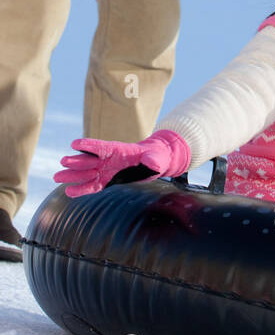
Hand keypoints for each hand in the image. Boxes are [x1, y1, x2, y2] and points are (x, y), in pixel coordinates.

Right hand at [53, 130, 190, 197]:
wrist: (155, 162)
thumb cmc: (156, 157)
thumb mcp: (157, 157)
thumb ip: (153, 160)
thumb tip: (152, 163)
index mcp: (118, 151)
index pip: (101, 147)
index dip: (89, 145)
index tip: (75, 143)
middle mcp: (109, 160)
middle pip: (90, 160)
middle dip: (77, 161)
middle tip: (63, 162)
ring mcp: (106, 170)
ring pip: (87, 173)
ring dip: (73, 175)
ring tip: (57, 177)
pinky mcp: (108, 180)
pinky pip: (92, 185)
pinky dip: (82, 188)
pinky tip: (69, 192)